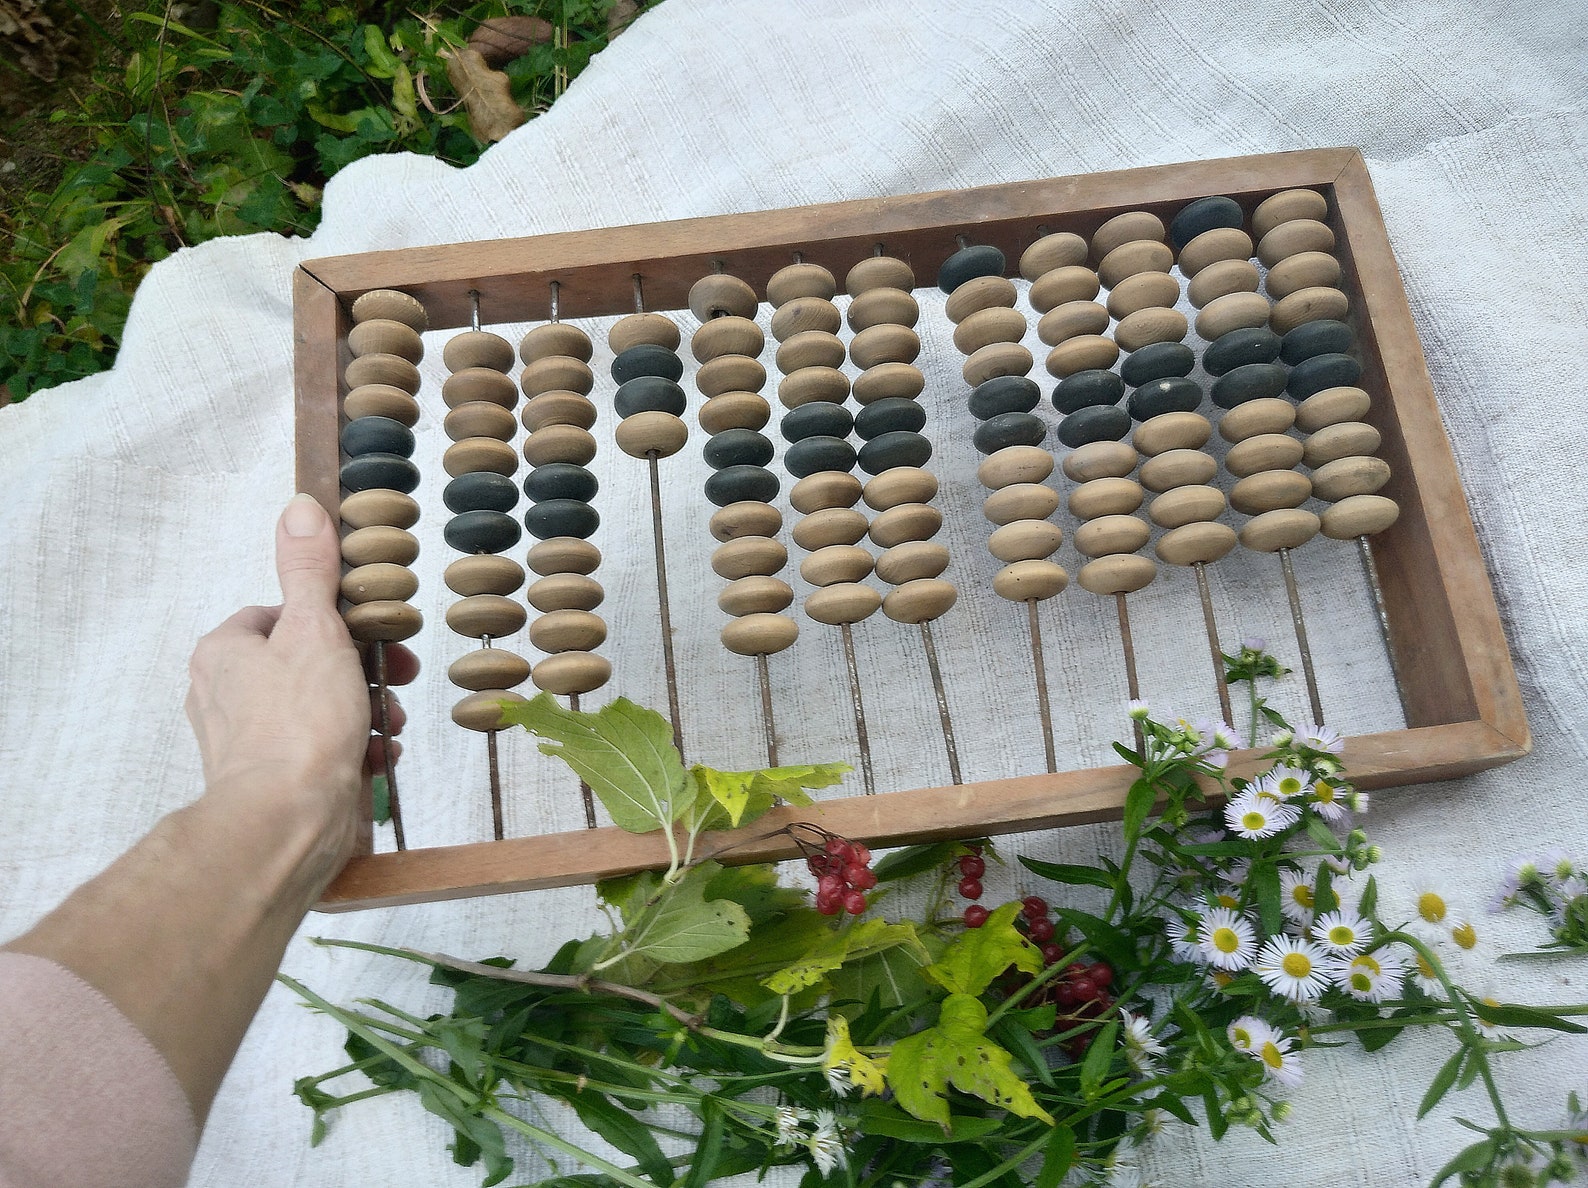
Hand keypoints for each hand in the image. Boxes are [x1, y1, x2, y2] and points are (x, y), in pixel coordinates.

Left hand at [184, 494, 416, 877]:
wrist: (288, 823)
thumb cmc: (299, 725)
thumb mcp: (316, 630)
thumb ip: (310, 572)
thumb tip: (300, 509)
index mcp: (224, 654)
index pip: (281, 616)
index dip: (334, 622)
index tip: (373, 635)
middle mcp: (223, 697)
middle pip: (305, 664)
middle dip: (360, 672)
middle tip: (398, 679)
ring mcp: (244, 745)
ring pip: (317, 710)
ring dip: (364, 712)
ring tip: (392, 725)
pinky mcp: (269, 783)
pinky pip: (318, 753)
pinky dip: (353, 751)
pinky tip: (378, 758)